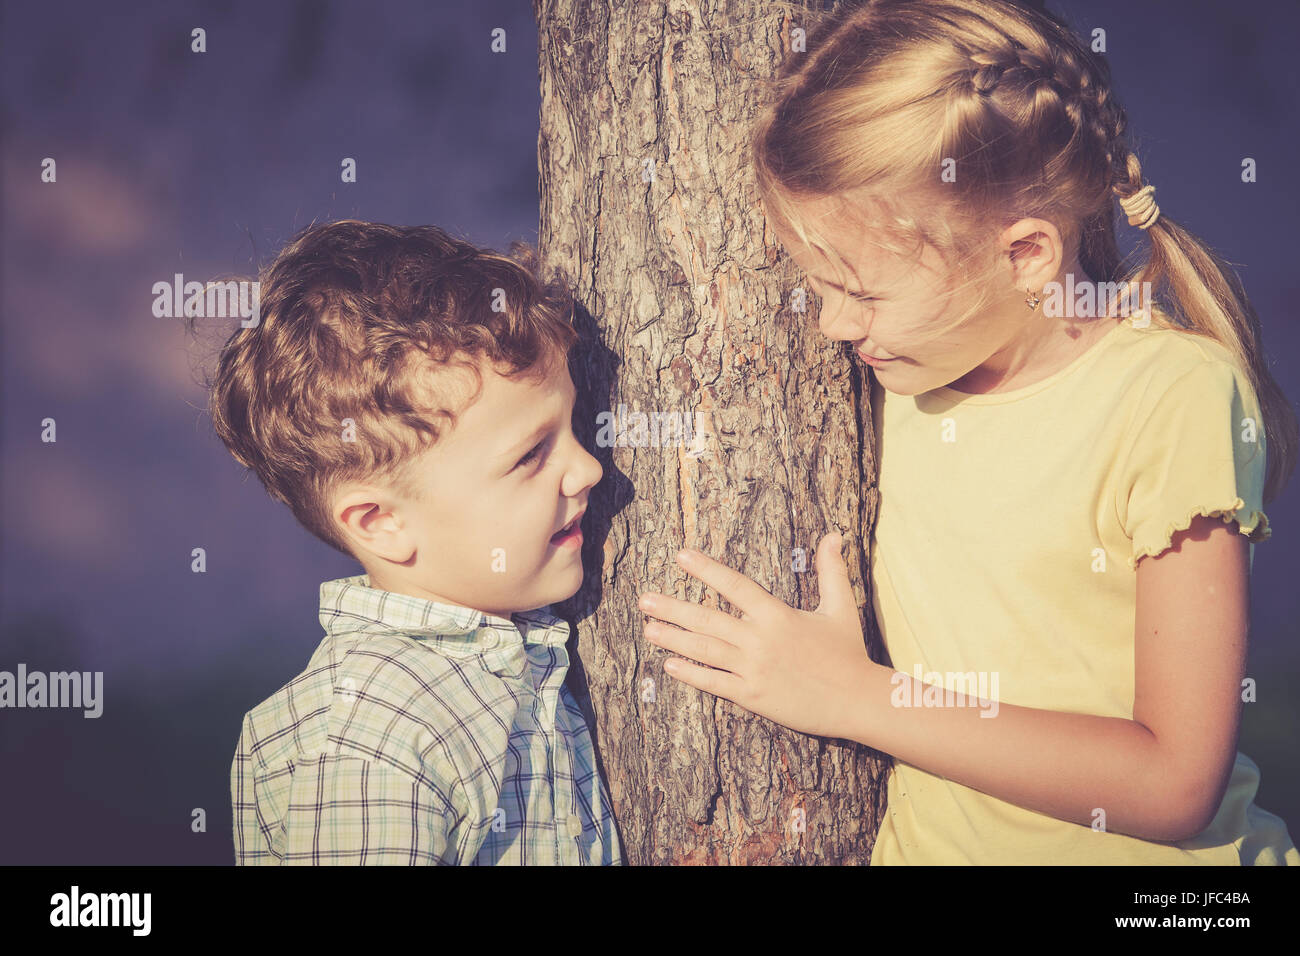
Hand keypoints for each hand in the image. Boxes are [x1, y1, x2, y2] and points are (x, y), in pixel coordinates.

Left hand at [638, 532, 874, 739]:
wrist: (858, 700)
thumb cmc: (849, 652)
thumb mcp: (842, 606)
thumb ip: (831, 570)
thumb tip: (834, 534)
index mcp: (777, 615)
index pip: (734, 586)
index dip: (706, 570)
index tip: (680, 556)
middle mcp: (760, 640)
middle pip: (708, 619)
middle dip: (673, 607)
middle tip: (644, 598)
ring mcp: (754, 670)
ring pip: (705, 651)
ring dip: (673, 639)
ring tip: (647, 628)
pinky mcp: (753, 697)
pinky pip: (715, 684)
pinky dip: (691, 674)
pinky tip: (669, 665)